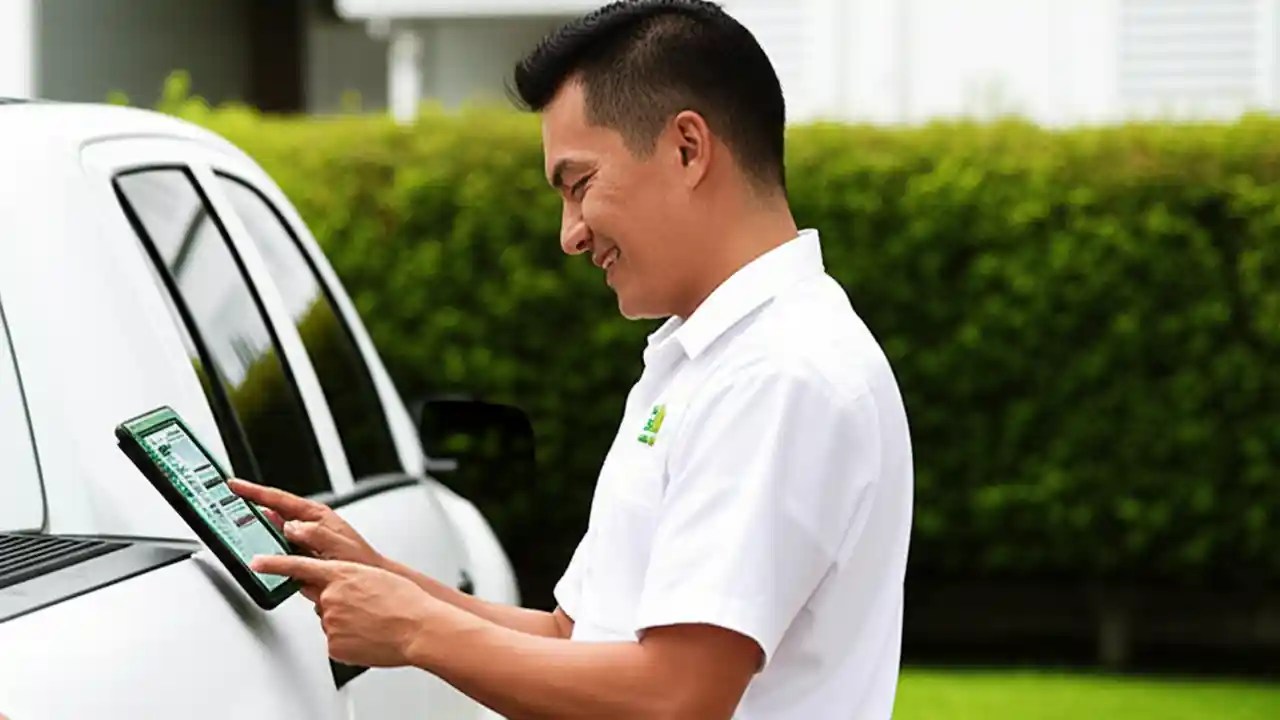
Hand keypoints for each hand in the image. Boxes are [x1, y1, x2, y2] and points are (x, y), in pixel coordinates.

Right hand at [228, 478, 384, 568]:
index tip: (235, 485)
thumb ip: (314, 534)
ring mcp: (304, 539)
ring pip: (273, 531)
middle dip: (251, 505)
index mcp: (316, 515)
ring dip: (259, 530)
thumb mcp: (336, 545)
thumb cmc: (360, 561)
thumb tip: (289, 526)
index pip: (279, 498)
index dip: (255, 491)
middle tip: (229, 501)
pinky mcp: (302, 555)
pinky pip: (279, 549)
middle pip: (272, 510)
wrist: (369, 580)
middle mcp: (309, 524)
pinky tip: (263, 555)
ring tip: (240, 527)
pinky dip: (269, 550)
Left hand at [250, 555, 434, 666]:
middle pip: (315, 594)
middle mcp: (331, 596)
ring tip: (371, 621)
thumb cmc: (405, 601)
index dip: (273, 563)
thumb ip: (349, 578)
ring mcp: (330, 622)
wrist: (419, 628)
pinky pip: (335, 640)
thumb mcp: (375, 576)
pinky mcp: (334, 645)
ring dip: (344, 620)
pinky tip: (368, 635)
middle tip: (356, 602)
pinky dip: (348, 639)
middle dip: (329, 597)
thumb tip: (338, 588)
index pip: (297, 566)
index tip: (256, 561)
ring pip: (328, 619)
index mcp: (341, 573)